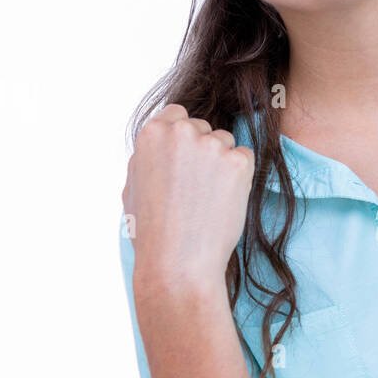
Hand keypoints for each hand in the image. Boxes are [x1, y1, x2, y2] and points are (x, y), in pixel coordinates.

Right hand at [122, 103, 254, 293]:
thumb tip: (157, 148)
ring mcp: (211, 145)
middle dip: (204, 151)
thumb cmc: (151, 233)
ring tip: (208, 200)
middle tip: (197, 188)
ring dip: (223, 164)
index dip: (183, 138)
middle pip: (203, 128)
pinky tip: (224, 201)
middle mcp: (181, 132)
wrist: (177, 262)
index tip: (185, 159)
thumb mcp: (132, 187)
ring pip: (226, 143)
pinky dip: (241, 177)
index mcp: (152, 133)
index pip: (177, 115)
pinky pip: (245, 159)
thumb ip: (146, 159)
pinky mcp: (237, 162)